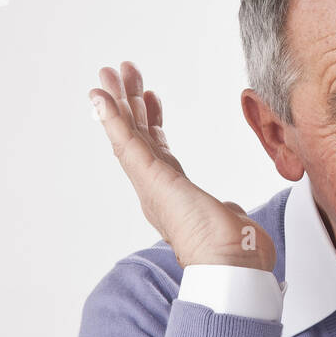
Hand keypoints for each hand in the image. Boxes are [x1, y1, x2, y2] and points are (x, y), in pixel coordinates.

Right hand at [89, 61, 275, 271]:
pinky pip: (126, 142)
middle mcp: (156, 189)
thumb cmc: (235, 250)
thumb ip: (225, 210)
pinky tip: (100, 95)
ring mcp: (150, 183)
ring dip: (117, 102)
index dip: (152, 121)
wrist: (230, 263)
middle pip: (139, 135)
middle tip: (122, 74)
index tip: (151, 96)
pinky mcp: (149, 178)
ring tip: (108, 73)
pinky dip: (111, 118)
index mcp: (174, 195)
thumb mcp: (229, 220)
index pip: (159, 149)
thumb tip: (229, 209)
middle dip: (131, 102)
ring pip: (129, 134)